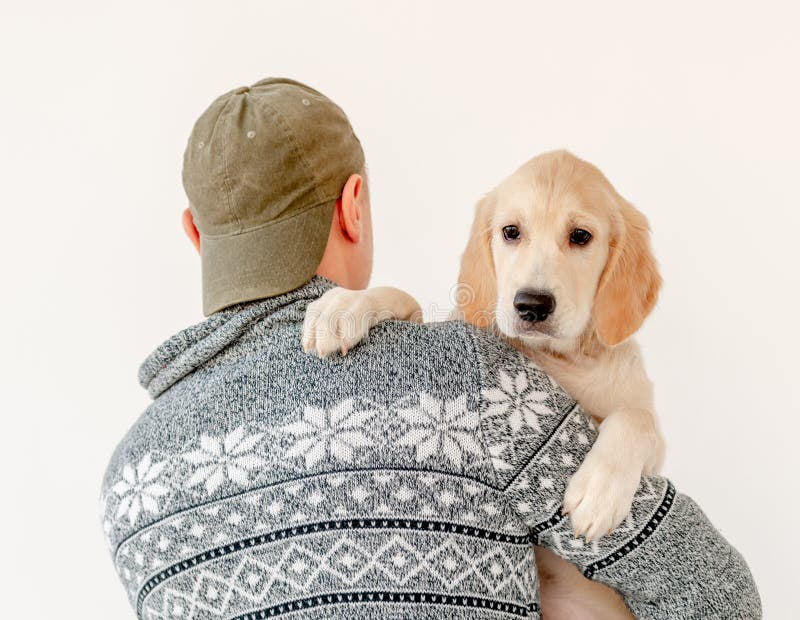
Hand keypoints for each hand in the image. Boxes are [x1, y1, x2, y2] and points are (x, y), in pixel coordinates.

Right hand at [301, 286, 421, 356]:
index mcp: (374, 301)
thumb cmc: (402, 316)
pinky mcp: (326, 301)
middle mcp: (353, 296)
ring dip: (313, 332)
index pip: (359, 312)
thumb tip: (414, 333)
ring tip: (313, 352)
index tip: (346, 350)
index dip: (351, 330)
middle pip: (334, 313)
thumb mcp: (413, 317)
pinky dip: (307, 328)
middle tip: (325, 355)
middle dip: (327, 334)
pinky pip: (312, 313)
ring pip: (319, 312)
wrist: (388, 299)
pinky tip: (307, 345)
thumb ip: (413, 324)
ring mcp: (337, 297)